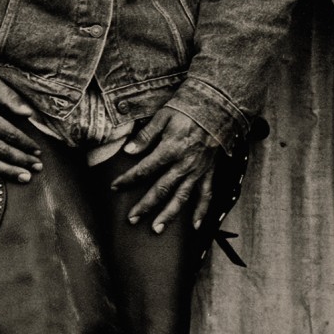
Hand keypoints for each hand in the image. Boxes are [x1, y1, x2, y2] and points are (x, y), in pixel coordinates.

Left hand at [108, 107, 221, 232]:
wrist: (218, 105)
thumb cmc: (188, 107)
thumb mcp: (163, 116)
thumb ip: (146, 135)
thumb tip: (128, 151)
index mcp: (171, 148)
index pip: (144, 169)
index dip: (128, 179)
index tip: (115, 186)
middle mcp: (184, 163)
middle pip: (161, 189)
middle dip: (145, 205)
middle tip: (132, 218)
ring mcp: (198, 170)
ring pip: (182, 197)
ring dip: (169, 214)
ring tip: (156, 229)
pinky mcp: (209, 171)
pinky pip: (206, 194)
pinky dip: (201, 211)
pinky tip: (195, 226)